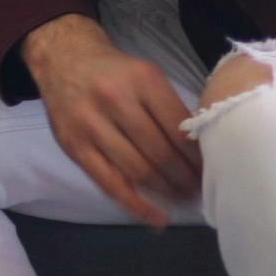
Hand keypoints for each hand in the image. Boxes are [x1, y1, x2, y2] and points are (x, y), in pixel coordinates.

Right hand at [23, 14, 200, 227]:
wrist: (62, 59)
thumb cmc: (114, 71)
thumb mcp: (148, 76)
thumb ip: (170, 109)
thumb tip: (199, 153)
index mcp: (143, 81)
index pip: (179, 130)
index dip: (198, 158)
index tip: (212, 172)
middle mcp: (115, 101)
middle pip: (160, 153)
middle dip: (185, 178)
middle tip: (200, 190)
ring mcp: (89, 125)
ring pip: (137, 170)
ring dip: (165, 190)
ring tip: (182, 199)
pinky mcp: (73, 145)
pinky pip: (108, 182)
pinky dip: (134, 204)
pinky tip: (155, 217)